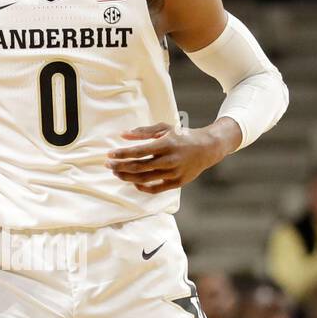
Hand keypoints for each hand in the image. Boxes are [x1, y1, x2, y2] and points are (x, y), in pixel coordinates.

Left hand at [107, 121, 236, 192]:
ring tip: (117, 173)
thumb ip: (143, 132)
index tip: (109, 155)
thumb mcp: (165, 129)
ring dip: (127, 177)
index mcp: (166, 144)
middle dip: (120, 167)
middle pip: (138, 167)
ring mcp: (174, 173)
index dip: (122, 154)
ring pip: (144, 179)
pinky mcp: (178, 183)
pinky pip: (155, 189)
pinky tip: (133, 181)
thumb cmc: (182, 136)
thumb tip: (123, 135)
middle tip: (108, 165)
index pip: (138, 151)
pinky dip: (142, 186)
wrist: (207, 148)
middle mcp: (170, 160)